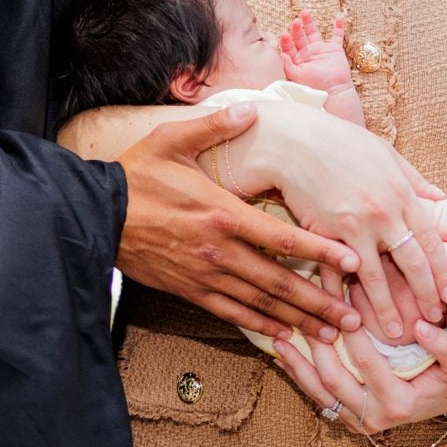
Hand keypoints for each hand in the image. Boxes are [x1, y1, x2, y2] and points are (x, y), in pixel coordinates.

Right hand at [115, 103, 362, 345]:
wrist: (93, 215)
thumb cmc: (135, 175)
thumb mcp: (172, 140)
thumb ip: (215, 127)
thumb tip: (252, 109)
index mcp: (222, 213)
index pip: (282, 238)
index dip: (321, 252)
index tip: (353, 262)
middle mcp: (219, 250)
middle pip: (280, 281)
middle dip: (320, 301)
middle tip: (353, 317)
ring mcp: (204, 274)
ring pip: (260, 303)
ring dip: (298, 320)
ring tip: (329, 335)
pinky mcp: (189, 290)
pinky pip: (231, 313)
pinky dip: (259, 326)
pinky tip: (282, 337)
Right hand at [237, 103, 446, 341]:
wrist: (294, 141)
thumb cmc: (342, 143)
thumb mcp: (387, 155)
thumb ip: (415, 181)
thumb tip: (442, 198)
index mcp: (402, 194)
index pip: (432, 243)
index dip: (443, 273)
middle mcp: (383, 213)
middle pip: (412, 265)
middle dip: (425, 297)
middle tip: (434, 321)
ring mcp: (353, 226)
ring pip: (378, 278)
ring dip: (389, 310)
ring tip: (397, 335)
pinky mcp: (325, 234)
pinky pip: (337, 273)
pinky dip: (344, 297)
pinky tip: (349, 316)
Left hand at [272, 284, 446, 434]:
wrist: (441, 400)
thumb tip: (423, 327)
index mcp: (400, 403)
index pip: (368, 362)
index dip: (353, 329)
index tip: (341, 298)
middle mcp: (375, 418)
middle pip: (335, 378)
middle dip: (317, 343)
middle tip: (304, 312)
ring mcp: (358, 422)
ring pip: (318, 392)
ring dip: (298, 363)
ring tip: (280, 335)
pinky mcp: (346, 419)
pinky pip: (317, 397)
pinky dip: (298, 375)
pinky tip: (283, 354)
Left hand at [279, 11, 352, 94]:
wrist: (334, 91)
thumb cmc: (314, 86)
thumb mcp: (297, 76)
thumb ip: (287, 65)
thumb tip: (280, 54)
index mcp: (297, 59)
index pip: (289, 46)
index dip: (286, 40)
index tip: (284, 34)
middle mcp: (307, 53)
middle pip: (299, 36)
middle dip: (297, 28)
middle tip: (295, 21)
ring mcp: (321, 50)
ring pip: (313, 33)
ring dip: (309, 22)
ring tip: (305, 12)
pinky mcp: (334, 50)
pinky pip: (337, 36)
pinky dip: (339, 27)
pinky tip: (338, 17)